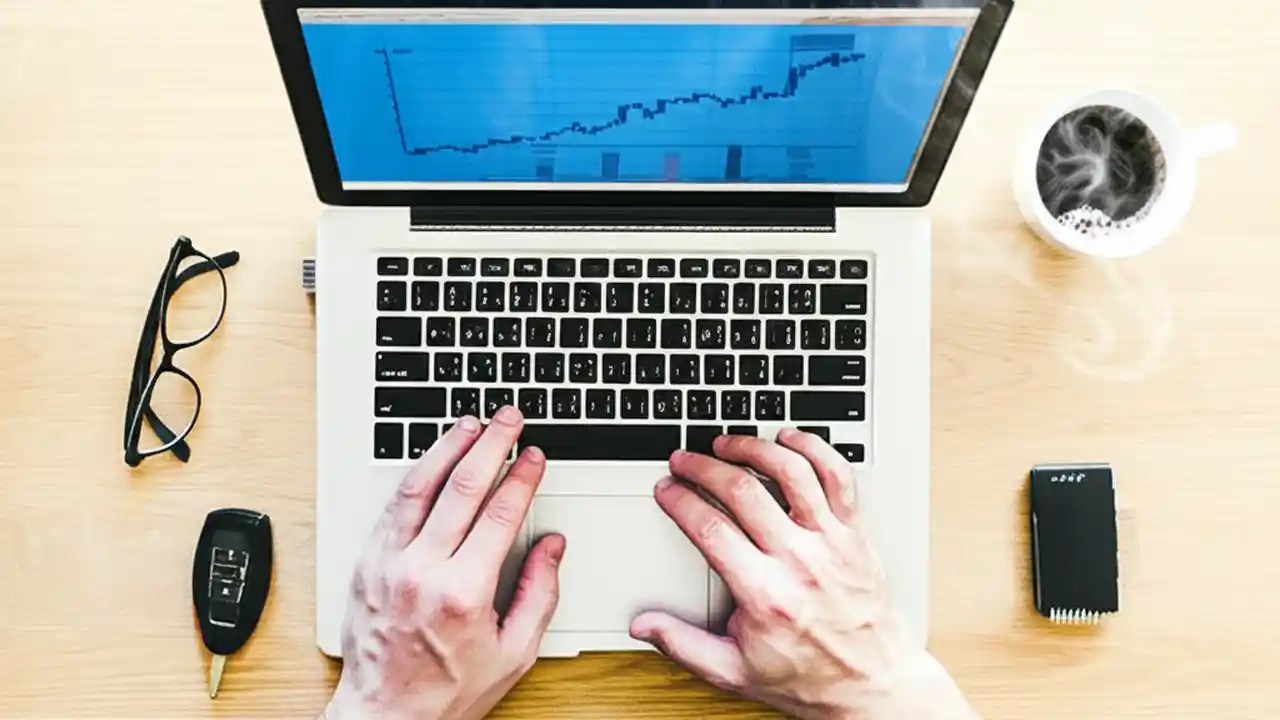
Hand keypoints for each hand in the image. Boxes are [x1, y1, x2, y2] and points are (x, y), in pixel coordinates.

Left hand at [323, 408, 563, 719]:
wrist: (384, 717)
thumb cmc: (446, 692)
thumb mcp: (514, 652)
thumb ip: (539, 593)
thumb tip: (552, 547)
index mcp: (464, 592)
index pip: (501, 513)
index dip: (523, 476)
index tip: (535, 456)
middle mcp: (422, 571)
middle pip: (462, 487)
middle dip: (491, 444)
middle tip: (508, 418)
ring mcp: (389, 564)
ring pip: (419, 486)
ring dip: (447, 447)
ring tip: (469, 424)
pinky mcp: (366, 564)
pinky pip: (391, 507)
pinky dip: (414, 476)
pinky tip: (431, 460)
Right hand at [630, 430, 976, 719]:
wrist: (874, 685)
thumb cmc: (807, 679)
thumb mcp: (735, 672)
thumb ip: (683, 645)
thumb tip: (643, 625)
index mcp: (765, 594)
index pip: (711, 528)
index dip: (680, 501)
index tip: (666, 489)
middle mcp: (800, 562)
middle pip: (744, 491)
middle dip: (705, 467)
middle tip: (686, 459)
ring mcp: (832, 542)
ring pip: (792, 472)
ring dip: (755, 448)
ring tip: (729, 443)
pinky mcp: (856, 533)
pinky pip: (838, 476)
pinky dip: (815, 448)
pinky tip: (791, 439)